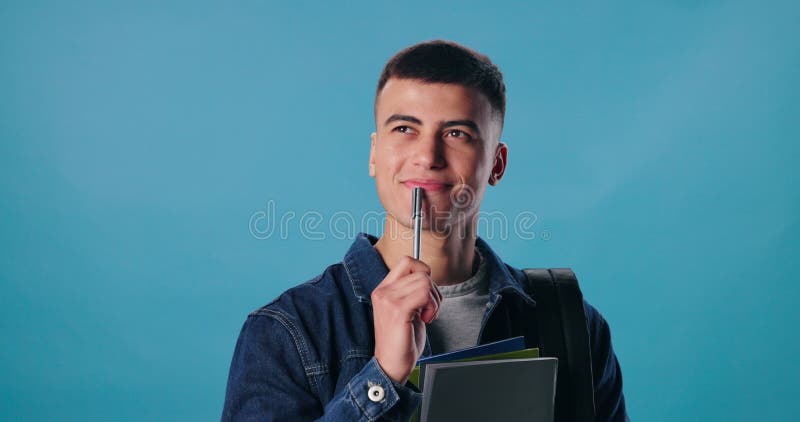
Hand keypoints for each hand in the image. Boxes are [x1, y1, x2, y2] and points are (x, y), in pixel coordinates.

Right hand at [371, 256, 441, 383]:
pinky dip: (432, 306)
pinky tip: (426, 319)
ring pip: (425, 281)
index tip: (426, 293)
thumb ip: (412, 291)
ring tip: (427, 315)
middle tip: (429, 308)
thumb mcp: (406, 309)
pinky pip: (425, 294)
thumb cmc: (401, 341)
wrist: (391, 365)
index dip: (423, 272)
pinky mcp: (397, 310)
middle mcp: (383, 292)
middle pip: (420, 271)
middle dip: (433, 290)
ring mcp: (388, 300)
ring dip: (434, 300)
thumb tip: (427, 276)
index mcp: (384, 289)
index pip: (407, 261)